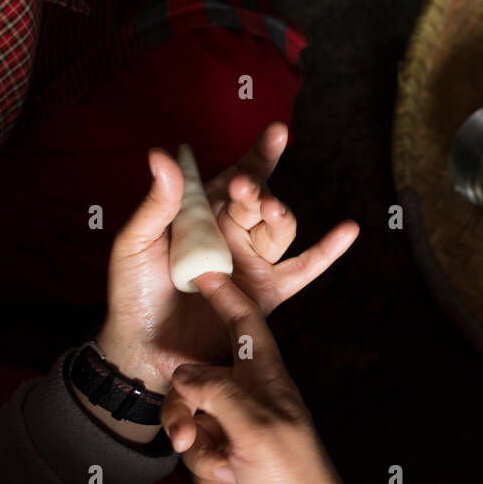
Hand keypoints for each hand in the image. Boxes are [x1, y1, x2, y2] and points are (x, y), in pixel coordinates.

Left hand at [97, 122, 357, 395]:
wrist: (144, 351)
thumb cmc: (133, 294)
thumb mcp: (134, 244)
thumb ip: (156, 204)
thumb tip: (163, 154)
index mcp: (203, 214)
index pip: (235, 176)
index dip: (258, 155)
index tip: (277, 132)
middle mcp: (232, 232)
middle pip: (260, 199)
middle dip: (257, 189)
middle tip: (243, 189)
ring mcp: (251, 261)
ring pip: (281, 228)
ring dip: (281, 214)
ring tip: (271, 211)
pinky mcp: (266, 292)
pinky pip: (303, 269)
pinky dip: (328, 251)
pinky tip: (349, 230)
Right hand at [162, 273, 363, 483]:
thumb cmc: (294, 477)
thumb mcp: (254, 427)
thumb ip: (216, 391)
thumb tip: (184, 373)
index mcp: (267, 378)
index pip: (246, 323)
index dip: (226, 295)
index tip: (204, 270)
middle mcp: (253, 397)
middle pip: (198, 383)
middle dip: (187, 415)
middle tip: (192, 440)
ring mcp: (242, 428)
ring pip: (193, 423)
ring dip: (203, 454)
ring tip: (229, 471)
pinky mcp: (233, 456)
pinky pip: (199, 454)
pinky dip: (209, 473)